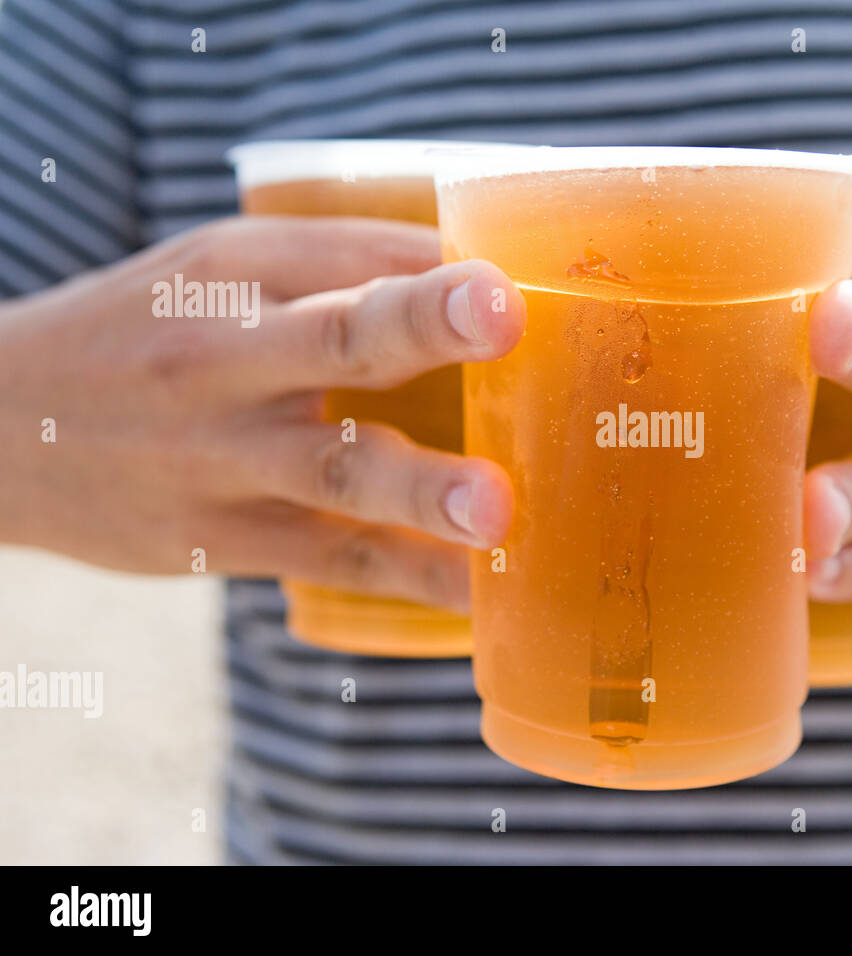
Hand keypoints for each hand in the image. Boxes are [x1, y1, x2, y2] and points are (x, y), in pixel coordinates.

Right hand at [0, 216, 524, 611]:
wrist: (2, 427)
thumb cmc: (144, 334)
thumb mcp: (212, 272)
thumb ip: (330, 267)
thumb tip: (466, 268)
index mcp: (230, 274)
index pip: (351, 256)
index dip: (437, 266)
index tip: (514, 272)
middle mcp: (226, 359)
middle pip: (337, 336)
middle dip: (423, 323)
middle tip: (503, 319)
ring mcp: (221, 459)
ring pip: (335, 469)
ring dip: (422, 488)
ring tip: (497, 511)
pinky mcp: (222, 540)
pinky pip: (333, 560)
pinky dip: (411, 577)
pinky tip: (479, 594)